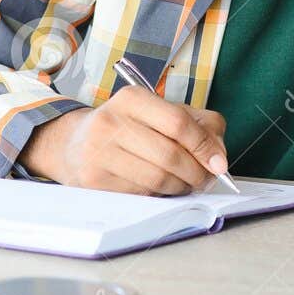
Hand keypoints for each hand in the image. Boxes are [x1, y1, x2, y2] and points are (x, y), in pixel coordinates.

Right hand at [17, 87, 228, 194]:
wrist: (74, 144)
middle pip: (170, 155)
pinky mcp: (93, 181)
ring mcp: (98, 152)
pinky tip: (160, 189)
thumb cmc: (128, 129)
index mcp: (131, 98)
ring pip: (157, 179)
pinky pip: (141, 194)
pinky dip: (159, 196)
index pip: (178, 123)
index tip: (219, 164)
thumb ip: (198, 125)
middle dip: (196, 173)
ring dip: (180, 187)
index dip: (204, 146)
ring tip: (185, 184)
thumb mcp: (160, 113)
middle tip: (205, 180)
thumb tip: (219, 157)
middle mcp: (111, 122)